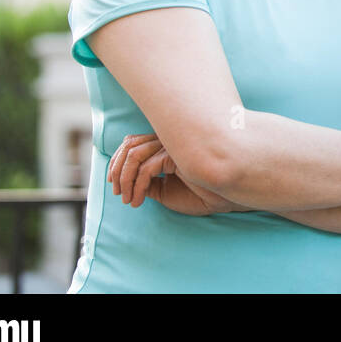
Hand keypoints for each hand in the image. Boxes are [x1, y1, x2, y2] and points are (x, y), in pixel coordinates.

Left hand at [107, 133, 238, 215]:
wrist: (226, 198)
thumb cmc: (201, 193)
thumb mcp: (165, 191)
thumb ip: (147, 183)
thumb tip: (127, 182)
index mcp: (166, 145)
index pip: (132, 143)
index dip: (117, 162)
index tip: (114, 184)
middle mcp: (168, 141)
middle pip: (129, 144)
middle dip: (116, 169)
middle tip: (117, 191)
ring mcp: (174, 146)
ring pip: (134, 155)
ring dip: (124, 179)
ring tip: (126, 199)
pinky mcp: (177, 155)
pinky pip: (147, 168)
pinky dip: (136, 186)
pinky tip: (137, 200)